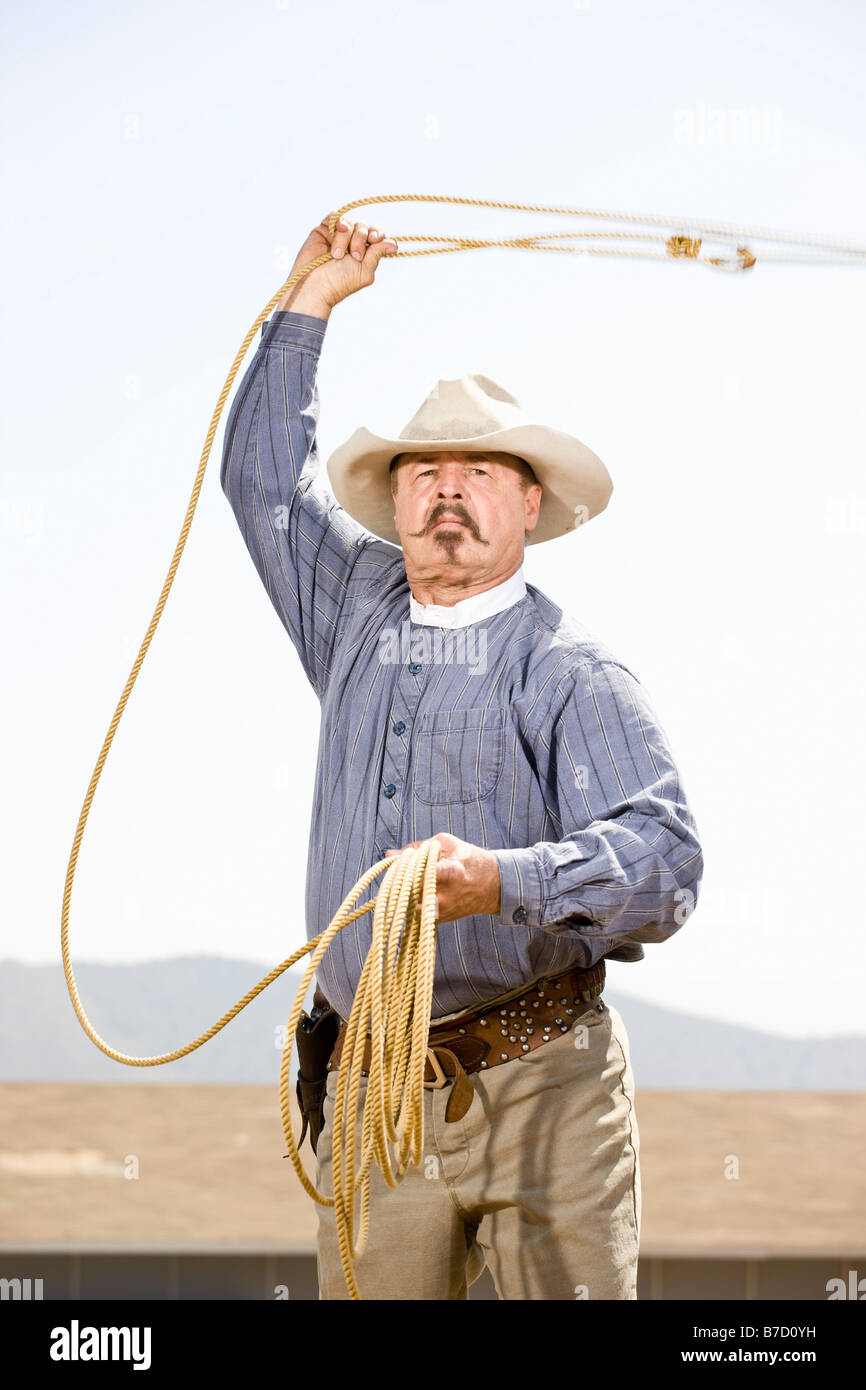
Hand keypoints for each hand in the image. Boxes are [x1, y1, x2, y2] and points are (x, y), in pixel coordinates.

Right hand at [278, 212, 397, 316]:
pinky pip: (334, 216)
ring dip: (346, 237)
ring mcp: (337, 236)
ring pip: (349, 222)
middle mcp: (351, 242)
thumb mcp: (364, 271)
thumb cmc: (339, 282)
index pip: (376, 235)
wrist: (314, 285)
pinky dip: (337, 221)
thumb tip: (394, 244)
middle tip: (354, 256)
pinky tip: (338, 229)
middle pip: (363, 226)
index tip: (375, 239)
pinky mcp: (322, 230)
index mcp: (364, 253)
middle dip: (361, 239)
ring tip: (337, 255)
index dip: (377, 233)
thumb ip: (377, 254)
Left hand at [383, 832, 500, 924]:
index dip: (404, 866)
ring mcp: (441, 912)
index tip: (397, 860)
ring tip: (398, 883)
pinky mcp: (438, 921)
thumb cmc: (470, 860)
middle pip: (409, 891)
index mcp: (451, 872)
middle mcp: (446, 896)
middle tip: (391, 872)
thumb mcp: (449, 844)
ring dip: (398, 894)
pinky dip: (406, 904)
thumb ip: (419, 846)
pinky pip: (413, 914)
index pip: (421, 872)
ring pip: (406, 906)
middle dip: (396, 881)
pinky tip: (406, 893)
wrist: (494, 887)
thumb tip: (390, 853)